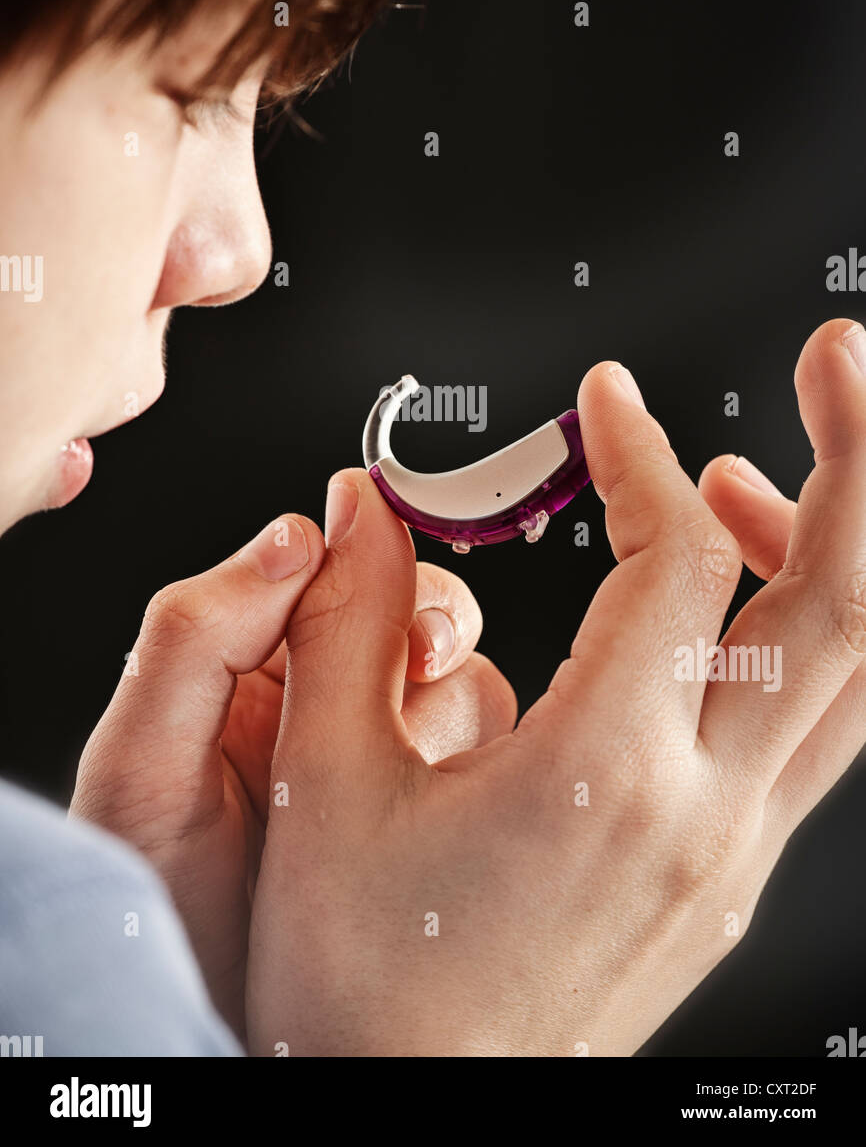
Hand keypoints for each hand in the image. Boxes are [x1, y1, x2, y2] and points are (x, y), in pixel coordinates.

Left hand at [70, 512, 514, 1040]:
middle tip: (407, 681)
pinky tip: (445, 822)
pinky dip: (487, 777)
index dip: (374, 574)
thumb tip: (293, 536)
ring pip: (467, 688)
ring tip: (399, 788)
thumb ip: (195, 637)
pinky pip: (493, 764)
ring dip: (447, 722)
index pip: (333, 577)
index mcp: (252, 678)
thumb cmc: (154, 912)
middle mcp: (329, 716)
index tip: (391, 606)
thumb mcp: (142, 767)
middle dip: (423, 643)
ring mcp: (392, 772)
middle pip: (416, 621)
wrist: (213, 1036)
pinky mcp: (443, 825)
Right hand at [246, 318, 865, 1055]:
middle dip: (857, 456)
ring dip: (837, 542)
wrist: (413, 1104)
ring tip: (769, 467)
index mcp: (602, 779)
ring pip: (853, 666)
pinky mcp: (727, 867)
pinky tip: (733, 599)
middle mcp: (699, 812)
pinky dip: (799, 629)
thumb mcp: (327, 787)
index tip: (603, 401)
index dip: (643, 453)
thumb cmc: (364, 981)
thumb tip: (365, 508)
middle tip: (837, 359)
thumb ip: (350, 623)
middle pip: (845, 602)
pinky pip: (813, 722)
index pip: (678, 563)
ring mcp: (732, 847)